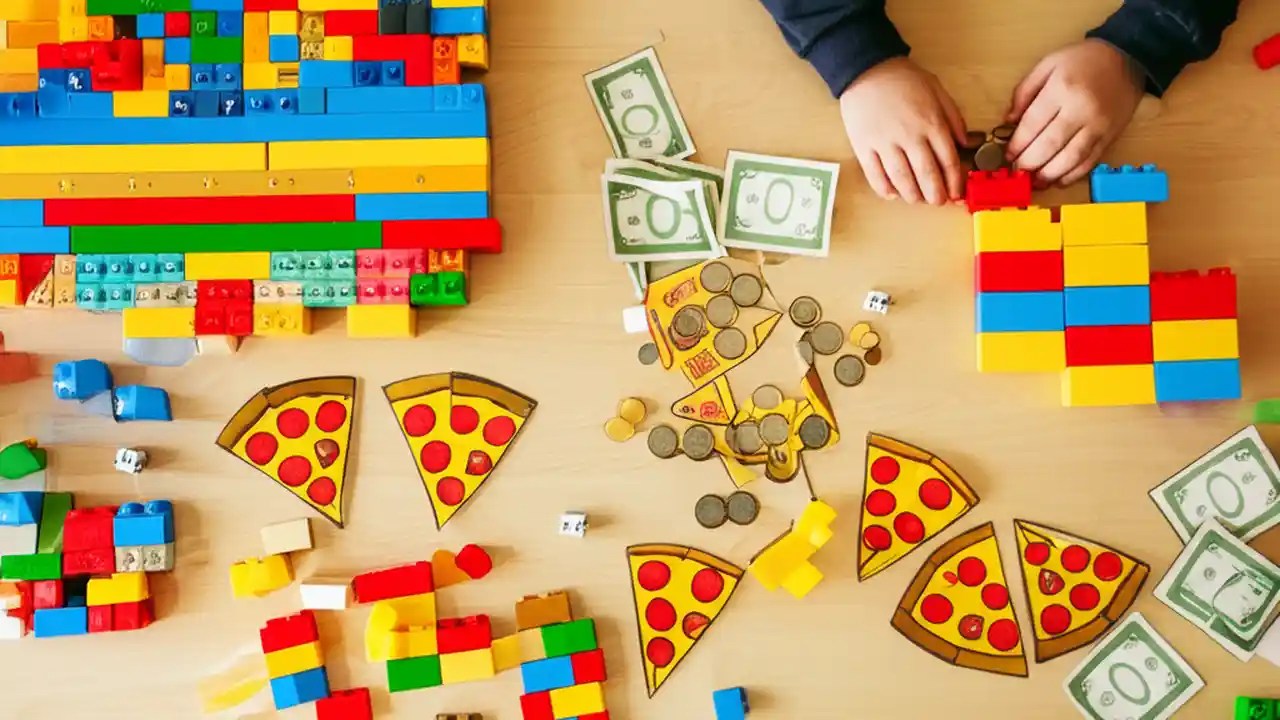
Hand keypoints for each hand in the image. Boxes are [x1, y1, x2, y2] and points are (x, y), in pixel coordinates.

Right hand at [839, 57, 968, 205]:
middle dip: (935, 194)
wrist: (866, 69)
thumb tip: (964, 144)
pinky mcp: (863, 146)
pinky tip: (892, 194)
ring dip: (912, 195)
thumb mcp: (937, 91)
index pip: (948, 160)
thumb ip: (953, 117)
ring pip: (901, 178)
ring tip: (916, 199)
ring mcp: (885, 142)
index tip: (955, 194)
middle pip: (926, 174)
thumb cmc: (904, 79)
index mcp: (931, 123)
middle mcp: (910, 136)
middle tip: (937, 202)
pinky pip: (875, 175)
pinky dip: (885, 189)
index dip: (954, 182)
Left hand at [1005, 39, 1144, 187]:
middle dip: (1029, 163)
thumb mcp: (1048, 64)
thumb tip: (1008, 121)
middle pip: (1049, 145)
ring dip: (1049, 174)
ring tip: (1034, 181)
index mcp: (1061, 89)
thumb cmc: (1083, 61)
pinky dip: (1072, 175)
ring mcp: (1098, 125)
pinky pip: (1090, 161)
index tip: (1008, 155)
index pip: (1033, 124)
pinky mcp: (1110, 136)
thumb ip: (1024, 92)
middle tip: (1017, 171)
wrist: (1128, 58)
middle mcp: (1081, 109)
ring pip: (1070, 158)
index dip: (1017, 144)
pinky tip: (1058, 180)